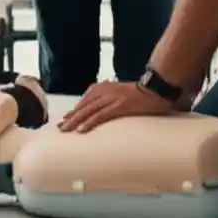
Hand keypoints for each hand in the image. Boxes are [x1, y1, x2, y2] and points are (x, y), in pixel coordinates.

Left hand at [57, 81, 173, 132]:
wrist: (157, 88)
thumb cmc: (142, 94)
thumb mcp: (121, 93)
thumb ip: (111, 99)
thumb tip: (103, 111)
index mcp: (104, 87)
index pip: (85, 100)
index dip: (75, 110)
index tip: (66, 118)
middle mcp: (105, 91)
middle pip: (84, 106)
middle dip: (71, 116)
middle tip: (60, 127)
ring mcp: (112, 98)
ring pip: (89, 111)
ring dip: (76, 121)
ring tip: (66, 130)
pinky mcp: (120, 106)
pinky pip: (101, 116)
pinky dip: (90, 122)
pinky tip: (82, 129)